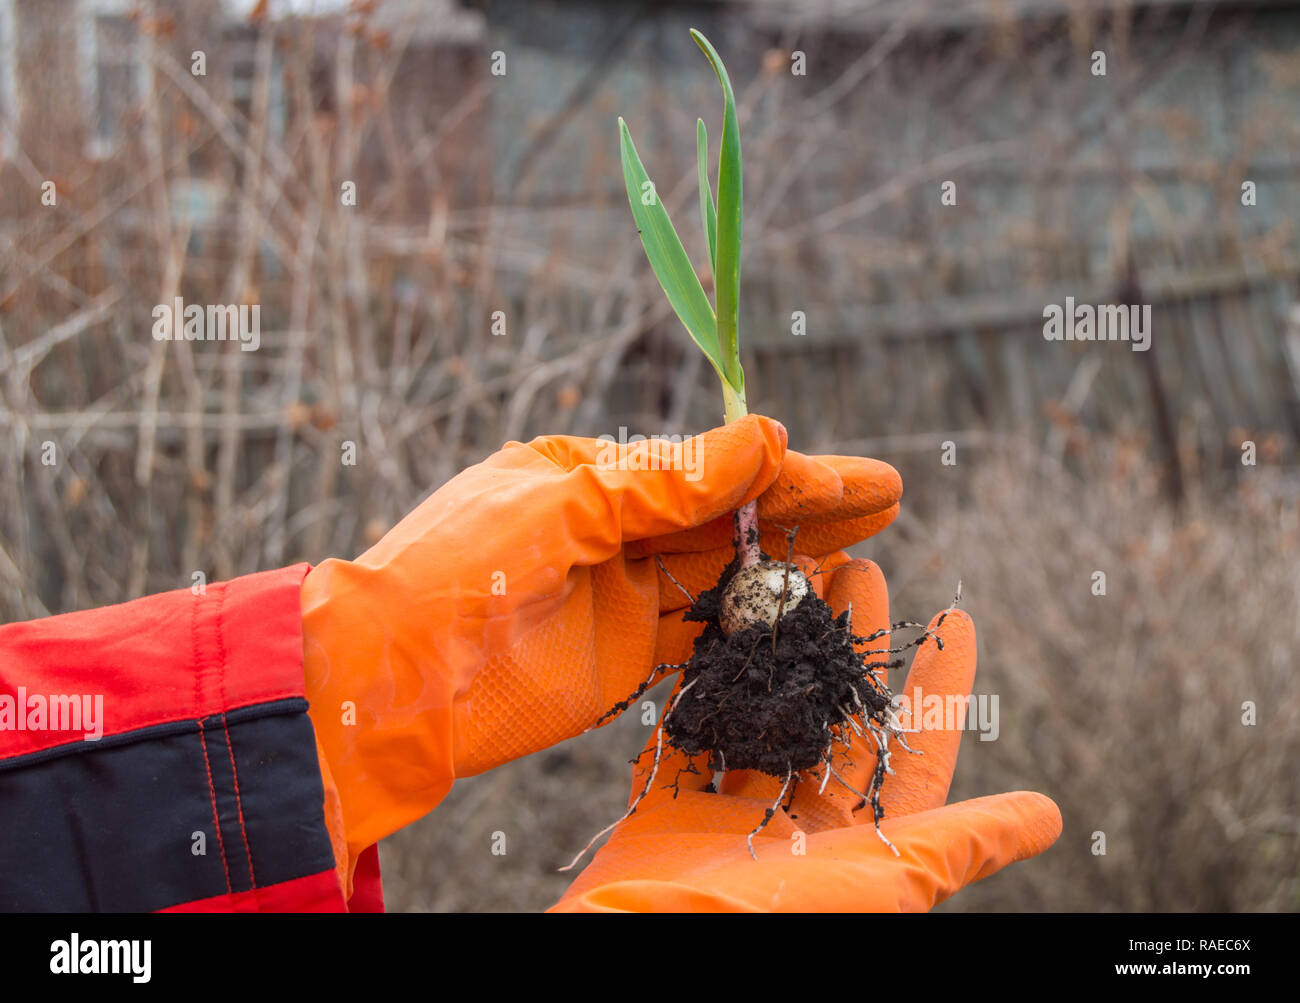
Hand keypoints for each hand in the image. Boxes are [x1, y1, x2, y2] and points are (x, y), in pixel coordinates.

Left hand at [300, 415, 904, 875]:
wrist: (396, 677)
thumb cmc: (463, 566)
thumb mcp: (569, 504)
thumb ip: (669, 481)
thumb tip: (767, 437)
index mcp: (590, 474)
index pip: (709, 467)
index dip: (789, 472)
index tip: (860, 475)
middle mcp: (613, 529)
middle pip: (731, 515)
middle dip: (810, 507)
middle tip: (891, 497)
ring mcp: (622, 596)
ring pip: (727, 572)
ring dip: (794, 561)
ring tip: (872, 545)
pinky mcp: (625, 659)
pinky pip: (705, 633)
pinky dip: (755, 621)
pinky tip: (809, 607)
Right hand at [550, 558, 1061, 911]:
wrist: (646, 946)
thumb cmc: (779, 922)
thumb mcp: (889, 881)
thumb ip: (958, 843)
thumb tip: (1053, 816)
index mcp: (863, 837)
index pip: (919, 746)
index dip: (942, 684)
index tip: (958, 616)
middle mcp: (804, 818)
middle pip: (839, 711)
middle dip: (853, 641)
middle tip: (861, 569)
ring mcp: (735, 807)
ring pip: (768, 708)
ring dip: (781, 647)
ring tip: (793, 581)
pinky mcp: (671, 804)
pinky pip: (693, 731)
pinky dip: (703, 681)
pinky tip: (714, 630)